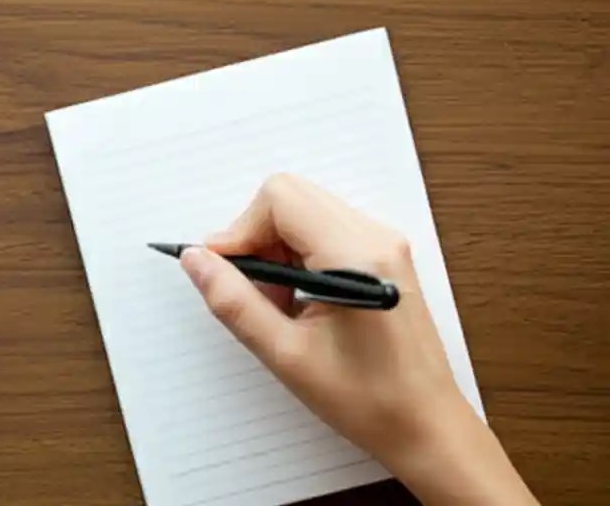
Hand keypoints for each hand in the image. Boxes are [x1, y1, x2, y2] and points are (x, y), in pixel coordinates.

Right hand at [182, 174, 536, 505]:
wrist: (427, 426)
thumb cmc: (369, 400)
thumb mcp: (285, 354)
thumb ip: (233, 301)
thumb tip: (196, 260)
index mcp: (357, 255)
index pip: (280, 199)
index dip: (239, 230)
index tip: (221, 270)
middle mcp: (376, 237)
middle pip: (291, 198)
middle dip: (255, 237)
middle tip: (249, 290)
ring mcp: (384, 243)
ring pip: (304, 211)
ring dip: (275, 248)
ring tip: (277, 305)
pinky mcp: (383, 256)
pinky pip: (324, 230)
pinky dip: (296, 256)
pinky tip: (297, 301)